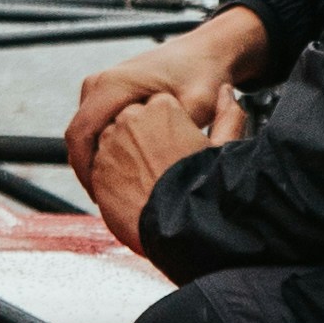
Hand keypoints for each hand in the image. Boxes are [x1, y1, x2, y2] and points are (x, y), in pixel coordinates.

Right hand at [62, 3, 262, 206]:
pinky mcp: (104, 93)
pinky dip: (102, 150)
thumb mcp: (198, 105)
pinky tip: (124, 169)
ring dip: (96, 162)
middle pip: (77, 138)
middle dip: (90, 172)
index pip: (80, 135)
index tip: (101, 198)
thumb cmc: (202, 77)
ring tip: (118, 188)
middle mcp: (98, 83)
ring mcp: (98, 86)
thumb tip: (165, 162)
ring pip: (84, 135)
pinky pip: (93, 128)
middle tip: (110, 201)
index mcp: (113, 85)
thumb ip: (178, 131)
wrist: (203, 53)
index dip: (85, 172)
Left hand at [82, 92, 212, 248]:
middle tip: (160, 168)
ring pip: (113, 145)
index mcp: (161, 107)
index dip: (167, 130)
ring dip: (125, 159)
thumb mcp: (223, 148)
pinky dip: (114, 179)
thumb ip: (227, 115)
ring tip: (147, 183)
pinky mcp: (95, 170)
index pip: (157, 108)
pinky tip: (134, 195)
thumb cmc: (203, 187)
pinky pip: (101, 169)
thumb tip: (226, 93)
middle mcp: (129, 118)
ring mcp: (108, 143)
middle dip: (142, 141)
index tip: (174, 149)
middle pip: (131, 123)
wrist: (178, 229)